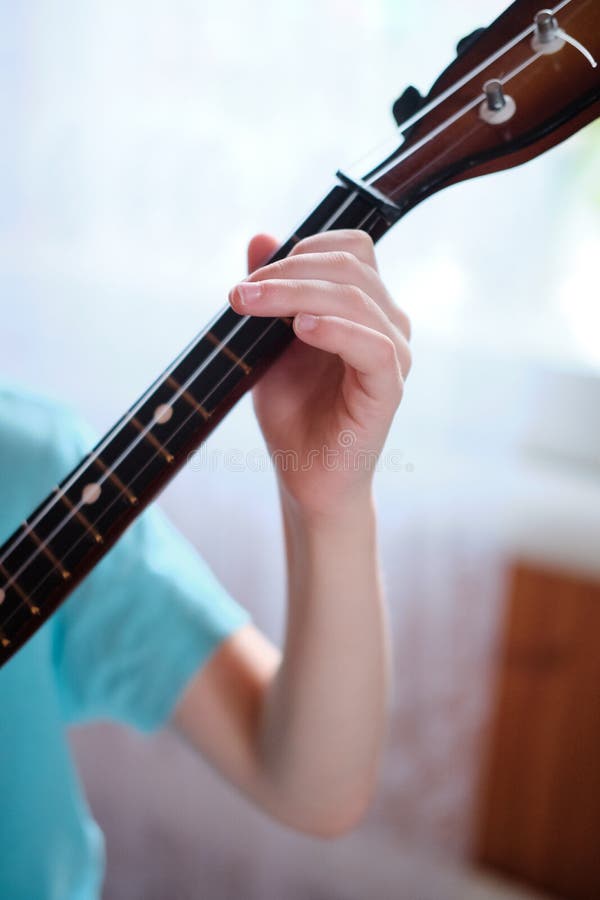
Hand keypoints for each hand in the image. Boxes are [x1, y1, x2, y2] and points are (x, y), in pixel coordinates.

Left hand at [228, 230, 410, 516]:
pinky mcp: (389, 389)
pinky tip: (300, 331)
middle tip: (240, 295)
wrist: (303, 474)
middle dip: (287, 273)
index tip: (251, 279)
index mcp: (364, 307)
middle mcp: (387, 324)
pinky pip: (372, 345)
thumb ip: (270, 293)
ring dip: (296, 295)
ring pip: (356, 298)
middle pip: (349, 266)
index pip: (351, 249)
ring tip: (252, 308)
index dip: (302, 251)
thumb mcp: (269, 343)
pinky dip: (334, 329)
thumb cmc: (293, 411)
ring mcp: (392, 355)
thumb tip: (260, 236)